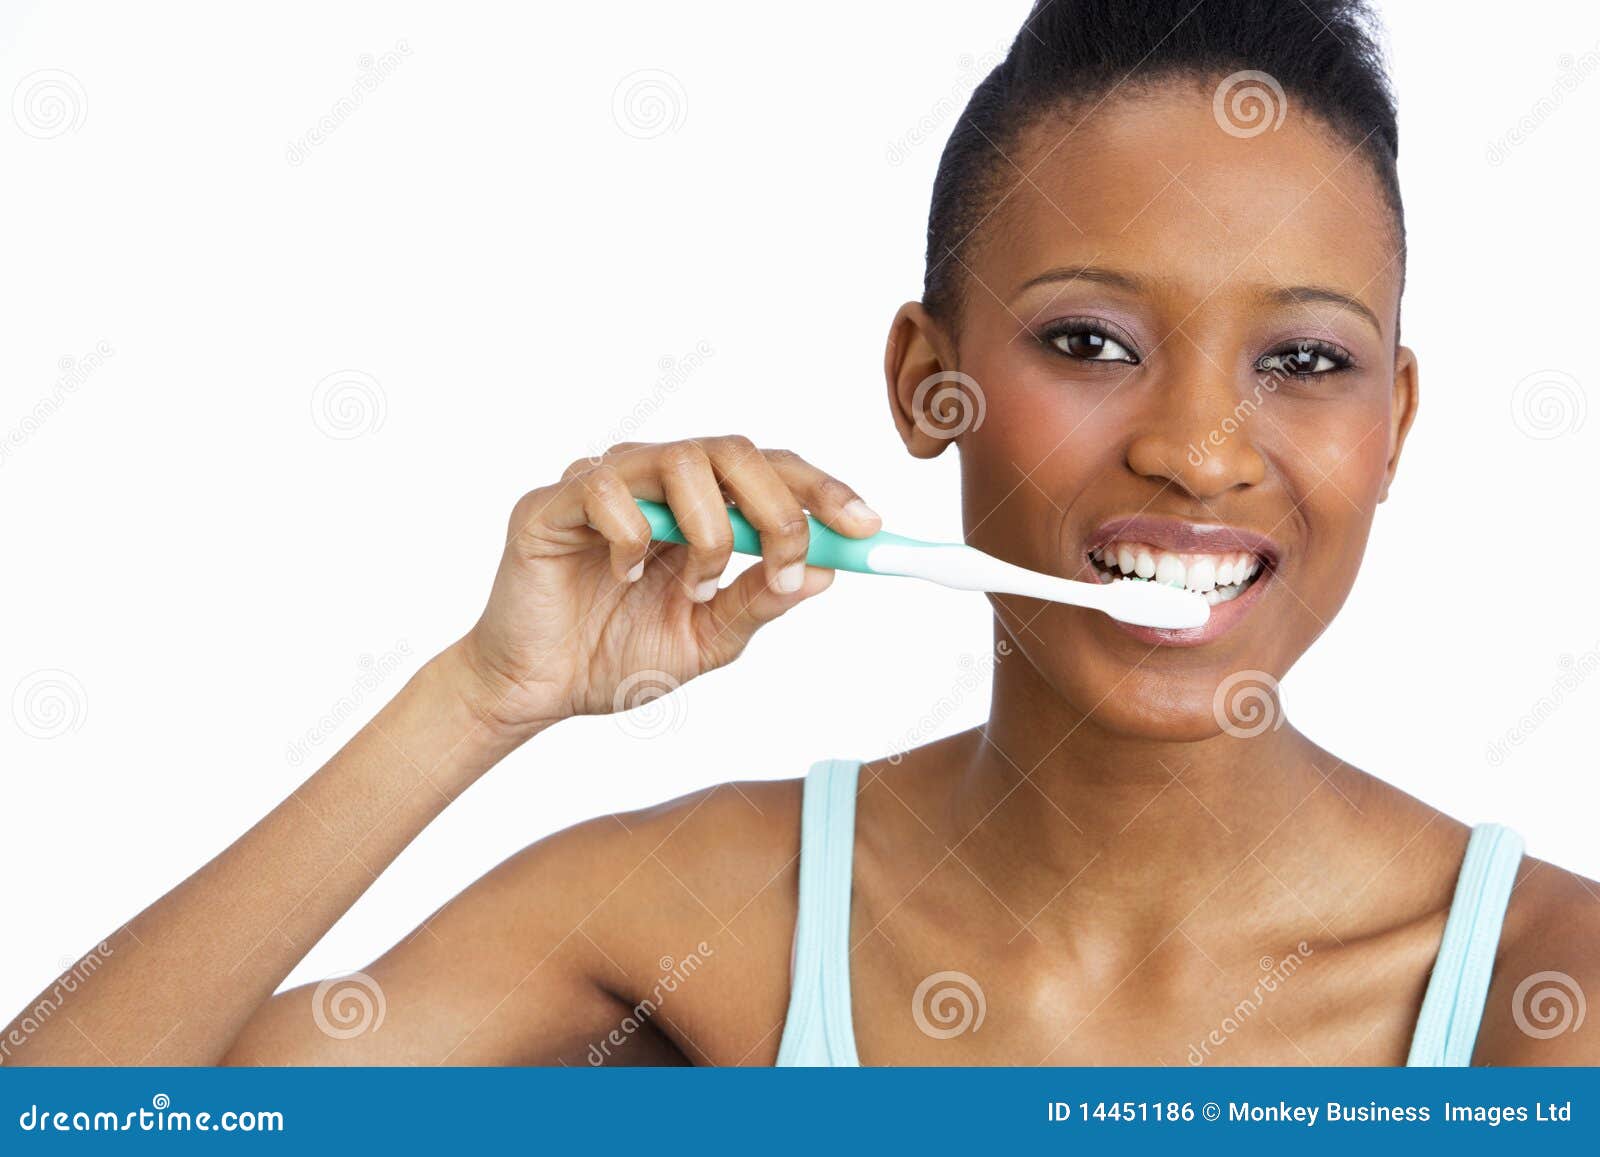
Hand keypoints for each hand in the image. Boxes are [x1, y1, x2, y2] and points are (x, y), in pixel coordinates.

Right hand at [447, 437, 880, 740]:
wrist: (538, 691)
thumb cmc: (616, 656)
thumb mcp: (709, 639)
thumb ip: (759, 602)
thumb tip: (825, 573)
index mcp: (700, 507)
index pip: (771, 471)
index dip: (824, 489)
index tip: (868, 526)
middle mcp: (655, 481)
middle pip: (733, 449)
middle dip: (777, 507)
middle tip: (783, 563)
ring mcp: (603, 484)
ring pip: (680, 461)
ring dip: (708, 532)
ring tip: (693, 586)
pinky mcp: (552, 503)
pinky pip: (607, 491)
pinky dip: (632, 539)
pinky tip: (621, 580)